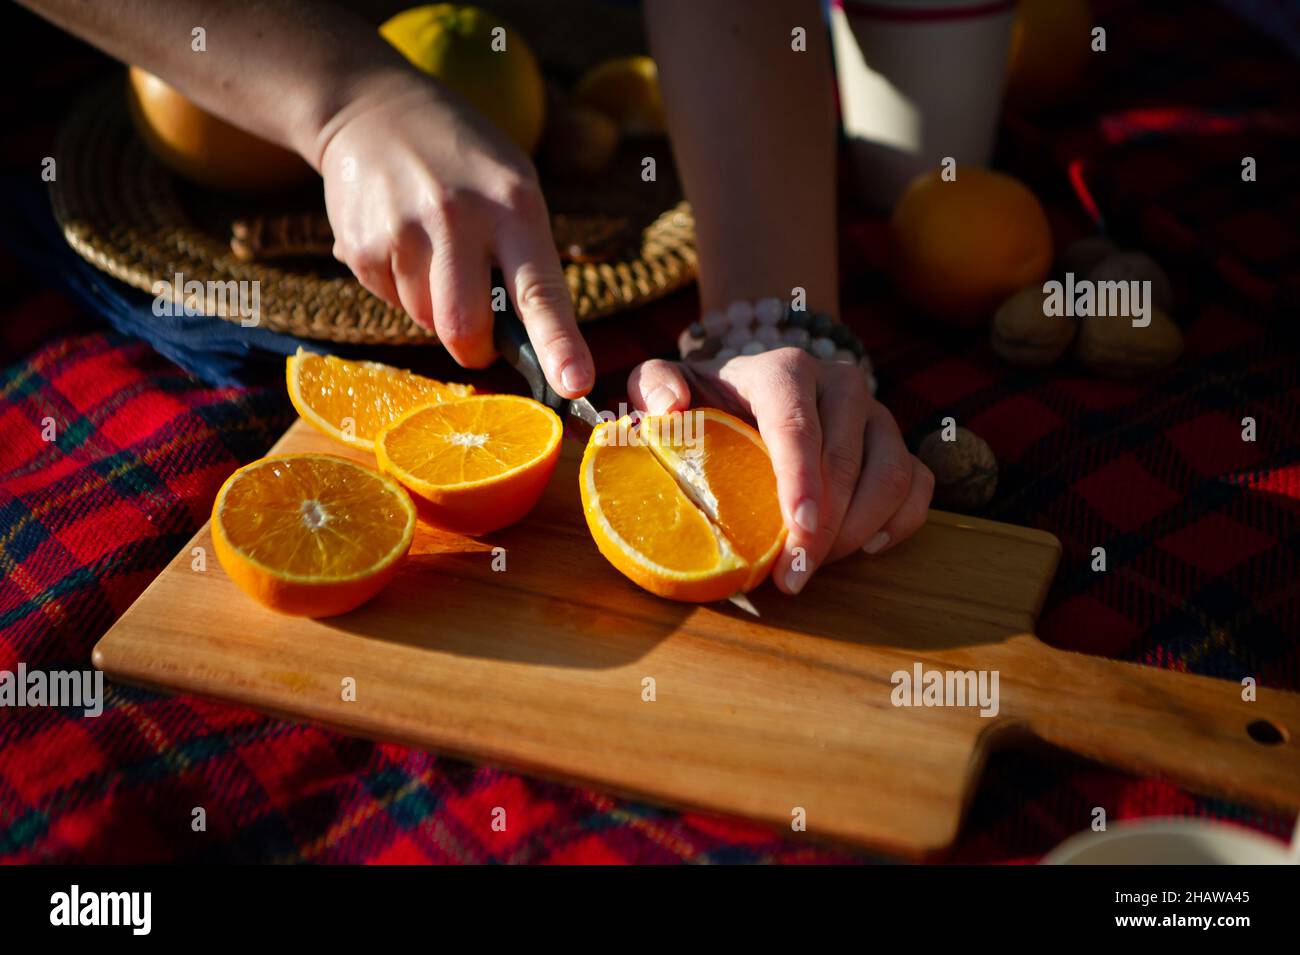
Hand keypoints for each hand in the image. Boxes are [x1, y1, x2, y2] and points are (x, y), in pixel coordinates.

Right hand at [316, 68, 592, 397]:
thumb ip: (527, 258)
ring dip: (435, 309)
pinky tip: (401, 242)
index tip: (574, 385)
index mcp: (514, 206)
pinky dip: (401, 289)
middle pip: (466, 328)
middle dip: (475, 350)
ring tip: (434, 254)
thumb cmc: (464, 163)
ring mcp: (404, 230)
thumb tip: (533, 347)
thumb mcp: (514, 187)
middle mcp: (459, 217)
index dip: (559, 345)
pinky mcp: (361, 244)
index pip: (541, 291)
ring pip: (426, 320)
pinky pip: (391, 302)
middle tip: (480, 339)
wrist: (374, 109)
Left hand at [627, 348, 933, 593]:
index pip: (797, 426)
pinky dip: (900, 522)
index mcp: (784, 372)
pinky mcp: (896, 442)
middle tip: (791, 577)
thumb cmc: (706, 400)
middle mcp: (840, 384)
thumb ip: (653, 386)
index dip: (802, 481)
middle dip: (823, 529)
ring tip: (817, 565)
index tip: (798, 530)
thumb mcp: (665, 385)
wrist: (749, 391)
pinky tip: (863, 548)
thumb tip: (668, 407)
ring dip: (859, 529)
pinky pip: (918, 484)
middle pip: (845, 461)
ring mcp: (875, 414)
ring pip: (892, 473)